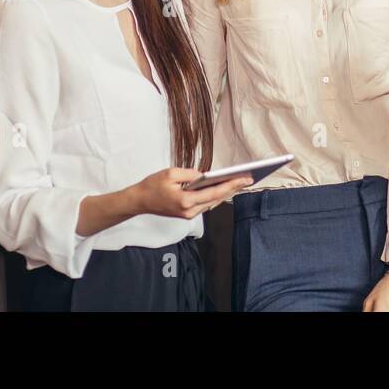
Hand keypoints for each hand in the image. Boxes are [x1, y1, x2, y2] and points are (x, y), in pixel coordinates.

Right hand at [130, 168, 252, 219]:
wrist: (139, 201)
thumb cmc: (152, 185)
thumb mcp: (171, 173)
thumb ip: (190, 174)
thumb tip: (206, 175)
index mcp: (185, 201)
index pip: (214, 192)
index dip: (231, 185)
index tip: (245, 178)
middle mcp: (189, 211)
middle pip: (216, 199)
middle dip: (233, 188)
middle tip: (249, 179)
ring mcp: (189, 214)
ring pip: (212, 202)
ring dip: (226, 192)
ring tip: (240, 182)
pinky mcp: (187, 214)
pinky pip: (206, 204)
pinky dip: (216, 195)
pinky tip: (225, 188)